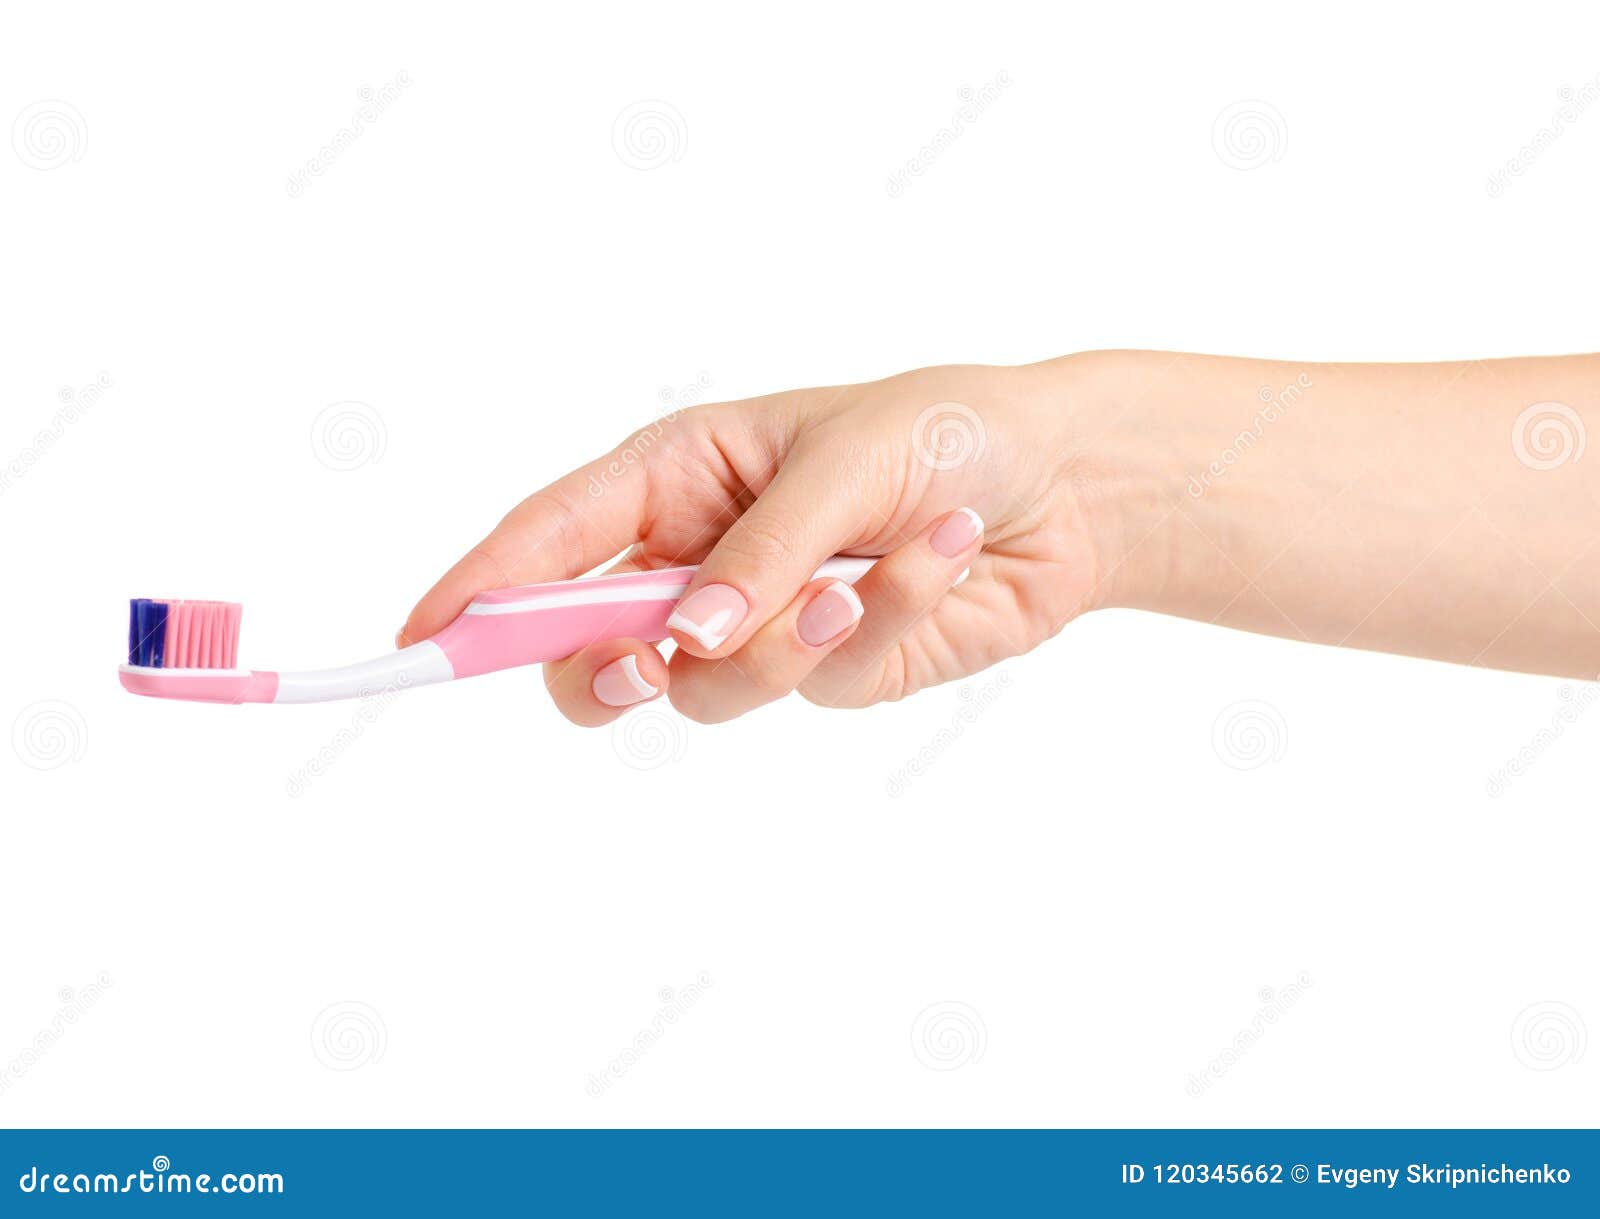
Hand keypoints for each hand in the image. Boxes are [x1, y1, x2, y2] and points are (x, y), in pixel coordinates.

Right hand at [399, 361, 1105, 723]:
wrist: (1064, 483)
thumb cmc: (942, 430)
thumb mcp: (842, 462)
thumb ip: (757, 557)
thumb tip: (680, 641)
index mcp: (679, 474)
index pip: (554, 538)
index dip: (481, 589)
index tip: (421, 642)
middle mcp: (703, 556)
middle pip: (595, 649)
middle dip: (604, 667)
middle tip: (638, 665)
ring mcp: (761, 621)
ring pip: (705, 686)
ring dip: (780, 642)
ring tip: (858, 579)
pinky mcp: (830, 668)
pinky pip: (817, 680)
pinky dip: (878, 621)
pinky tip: (938, 557)